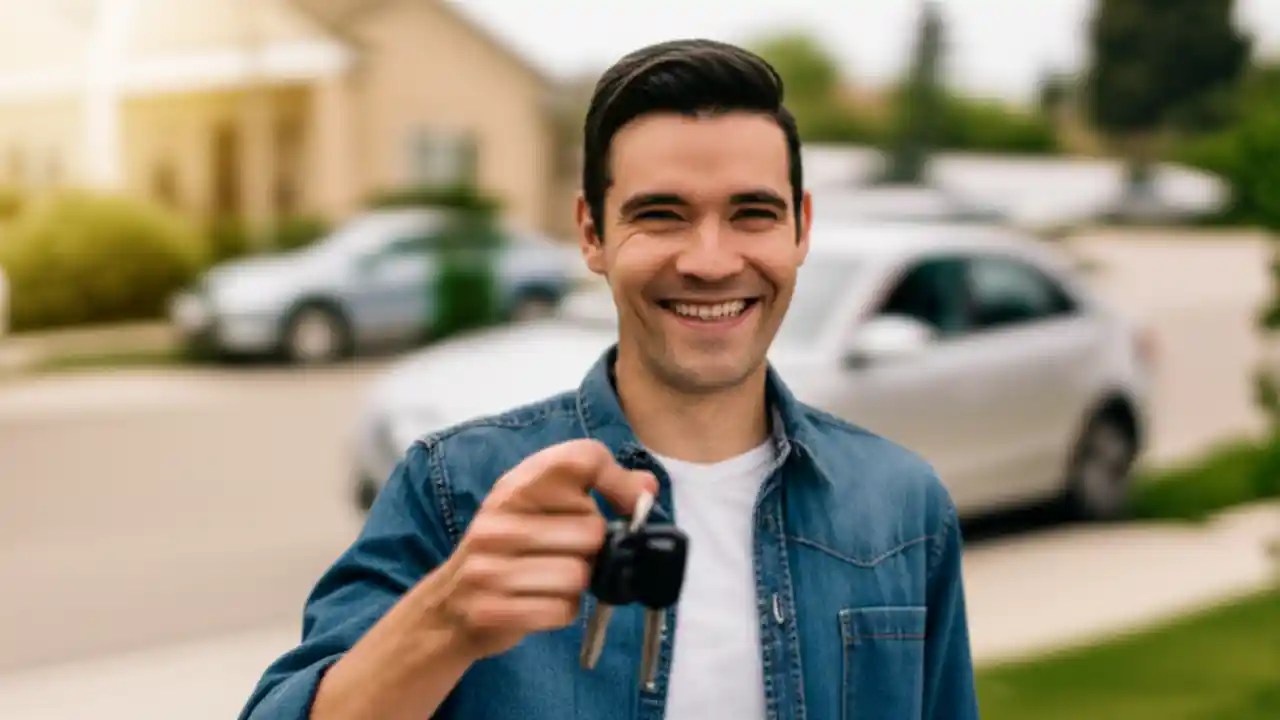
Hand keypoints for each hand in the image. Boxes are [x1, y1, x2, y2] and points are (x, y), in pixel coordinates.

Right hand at [429, 439, 656, 659]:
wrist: (448, 606)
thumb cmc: (508, 551)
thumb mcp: (538, 506)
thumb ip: (593, 488)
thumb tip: (647, 487)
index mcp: (515, 486)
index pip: (581, 458)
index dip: (617, 481)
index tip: (629, 505)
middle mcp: (499, 519)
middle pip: (592, 528)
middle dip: (594, 549)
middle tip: (569, 554)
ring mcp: (490, 565)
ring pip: (579, 573)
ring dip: (578, 585)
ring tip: (552, 580)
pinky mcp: (492, 608)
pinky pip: (562, 610)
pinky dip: (561, 612)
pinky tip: (540, 603)